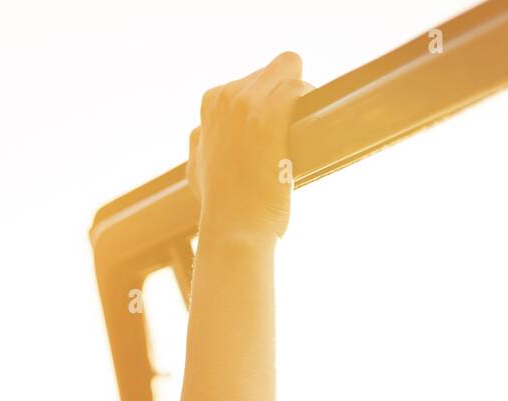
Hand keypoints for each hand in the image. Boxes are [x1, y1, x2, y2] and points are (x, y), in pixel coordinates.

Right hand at [188, 51, 313, 242]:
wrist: (232, 226)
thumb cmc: (220, 205)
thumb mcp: (196, 168)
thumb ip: (201, 144)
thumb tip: (203, 137)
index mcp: (210, 104)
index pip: (251, 78)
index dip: (269, 99)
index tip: (275, 125)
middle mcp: (226, 98)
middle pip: (275, 67)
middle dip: (287, 89)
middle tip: (294, 123)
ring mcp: (246, 104)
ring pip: (290, 67)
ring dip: (302, 94)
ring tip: (304, 126)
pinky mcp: (269, 116)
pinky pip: (299, 88)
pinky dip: (310, 102)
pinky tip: (311, 125)